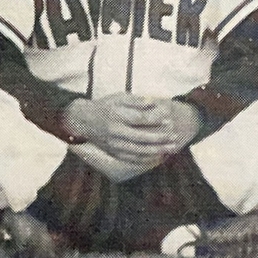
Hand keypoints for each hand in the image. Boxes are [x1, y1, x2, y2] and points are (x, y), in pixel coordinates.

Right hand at [64, 94, 201, 167]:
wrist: (83, 121)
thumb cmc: (104, 106)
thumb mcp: (118, 98)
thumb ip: (136, 101)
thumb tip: (154, 103)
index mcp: (117, 116)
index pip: (140, 119)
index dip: (156, 119)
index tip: (169, 119)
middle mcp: (115, 132)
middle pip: (142, 137)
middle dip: (161, 138)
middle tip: (175, 136)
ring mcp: (114, 144)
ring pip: (139, 151)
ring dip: (158, 150)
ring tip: (171, 148)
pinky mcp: (114, 153)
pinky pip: (133, 159)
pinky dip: (147, 158)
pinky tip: (158, 155)